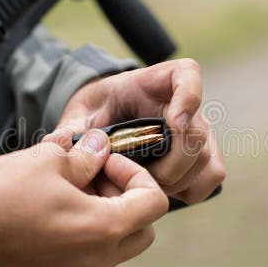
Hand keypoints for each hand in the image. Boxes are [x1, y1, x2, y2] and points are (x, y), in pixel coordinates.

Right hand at [0, 130, 168, 266]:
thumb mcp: (48, 160)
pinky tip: (57, 208)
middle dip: (128, 197)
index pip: (154, 202)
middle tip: (95, 175)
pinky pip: (91, 256)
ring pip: (118, 245)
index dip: (135, 172)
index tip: (106, 160)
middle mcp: (98, 259)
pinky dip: (88, 232)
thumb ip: (86, 155)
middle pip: (143, 229)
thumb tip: (100, 147)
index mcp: (104, 229)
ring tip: (73, 188)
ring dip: (109, 214)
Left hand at [44, 59, 225, 204]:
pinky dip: (189, 191)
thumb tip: (56, 146)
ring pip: (206, 161)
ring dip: (175, 181)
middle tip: (137, 176)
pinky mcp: (204, 158)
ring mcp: (199, 132)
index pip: (187, 75)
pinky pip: (211, 179)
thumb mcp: (80, 115)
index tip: (173, 122)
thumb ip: (71, 130)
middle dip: (169, 163)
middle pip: (197, 134)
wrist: (107, 123)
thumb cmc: (97, 112)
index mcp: (158, 82)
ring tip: (142, 185)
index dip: (188, 98)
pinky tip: (161, 191)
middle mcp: (186, 106)